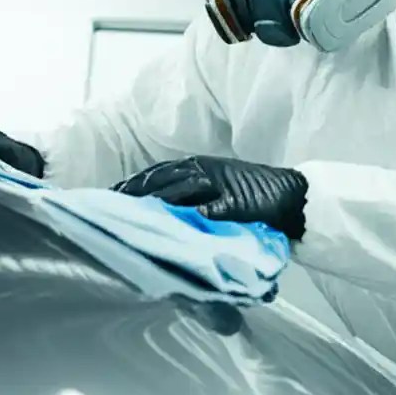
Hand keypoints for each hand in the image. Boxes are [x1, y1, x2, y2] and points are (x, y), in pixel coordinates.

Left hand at [113, 155, 307, 239]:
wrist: (293, 197)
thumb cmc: (256, 198)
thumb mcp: (218, 190)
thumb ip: (192, 199)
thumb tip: (161, 213)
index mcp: (196, 165)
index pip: (153, 174)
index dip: (128, 187)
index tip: (104, 200)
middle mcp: (200, 170)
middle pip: (154, 180)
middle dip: (128, 197)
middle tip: (102, 213)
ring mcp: (216, 184)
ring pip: (171, 192)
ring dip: (145, 205)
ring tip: (120, 221)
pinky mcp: (231, 202)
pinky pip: (202, 211)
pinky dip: (182, 219)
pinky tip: (163, 229)